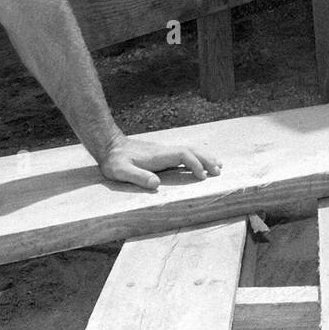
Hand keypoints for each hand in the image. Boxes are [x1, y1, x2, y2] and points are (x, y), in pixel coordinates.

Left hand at [100, 136, 222, 190]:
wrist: (109, 145)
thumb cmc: (114, 161)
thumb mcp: (121, 171)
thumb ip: (138, 176)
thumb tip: (156, 184)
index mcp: (158, 155)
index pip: (183, 154)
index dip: (195, 164)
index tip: (202, 176)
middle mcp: (164, 150)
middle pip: (191, 150)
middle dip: (206, 159)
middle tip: (219, 171)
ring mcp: (164, 151)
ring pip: (189, 150)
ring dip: (204, 156)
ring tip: (218, 165)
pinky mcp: (162, 153)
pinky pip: (184, 153)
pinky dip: (196, 157)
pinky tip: (200, 163)